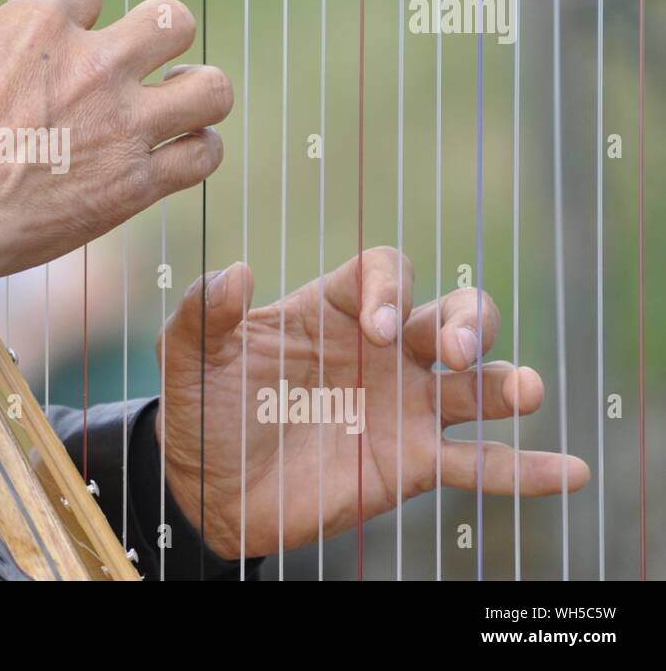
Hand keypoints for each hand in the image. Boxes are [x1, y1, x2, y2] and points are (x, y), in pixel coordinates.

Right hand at [0, 0, 232, 277]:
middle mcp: (94, 65)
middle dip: (162, 36)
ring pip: (209, 88)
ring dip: (199, 92)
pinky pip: (202, 157)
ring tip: (180, 103)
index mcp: (40, 24)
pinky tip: (181, 154)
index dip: (77, 11)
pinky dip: (200, 151)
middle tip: (141, 62)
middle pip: (171, 21)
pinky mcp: (134, 182)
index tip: (63, 38)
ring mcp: (122, 124)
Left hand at [157, 247, 589, 559]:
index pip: (386, 272)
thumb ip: (204, 311)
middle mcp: (381, 352)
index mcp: (333, 311)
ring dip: (508, 381)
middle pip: (452, 313)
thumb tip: (237, 271)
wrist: (208, 486)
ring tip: (522, 390)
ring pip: (478, 383)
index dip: (394, 288)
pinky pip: (481, 463)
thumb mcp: (187, 355)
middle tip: (456, 351)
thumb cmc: (200, 407)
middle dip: (469, 321)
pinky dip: (527, 469)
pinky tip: (569, 471)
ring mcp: (404, 407)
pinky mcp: (413, 464)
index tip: (380, 329)